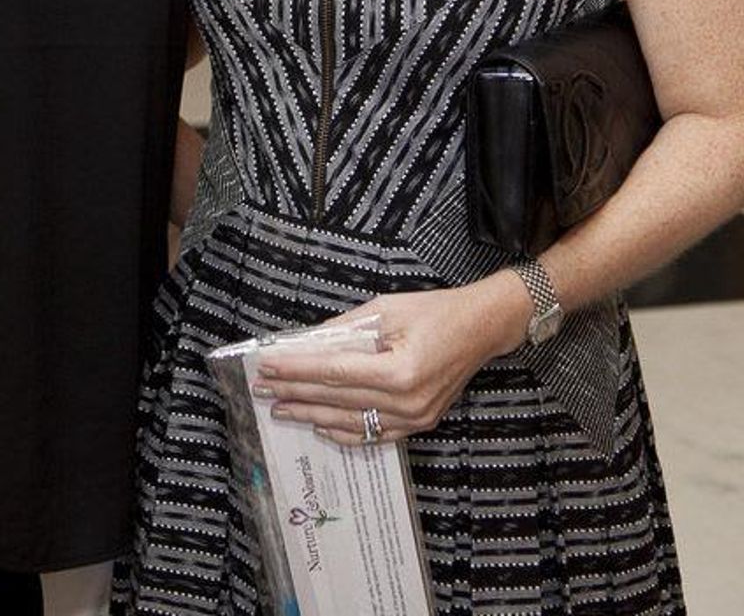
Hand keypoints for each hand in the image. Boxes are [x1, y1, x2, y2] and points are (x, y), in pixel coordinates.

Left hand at [251, 278, 526, 445]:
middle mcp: (406, 401)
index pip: (333, 372)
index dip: (296, 370)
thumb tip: (305, 342)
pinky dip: (344, 432)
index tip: (267, 367)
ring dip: (312, 415)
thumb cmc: (435, 311)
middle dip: (295, 393)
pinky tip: (320, 426)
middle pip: (337, 399)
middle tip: (262, 391)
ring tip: (282, 410)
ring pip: (351, 422)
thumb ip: (343, 329)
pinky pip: (374, 435)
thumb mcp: (385, 308)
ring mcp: (415, 418)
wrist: (481, 328)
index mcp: (399, 370)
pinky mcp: (420, 423)